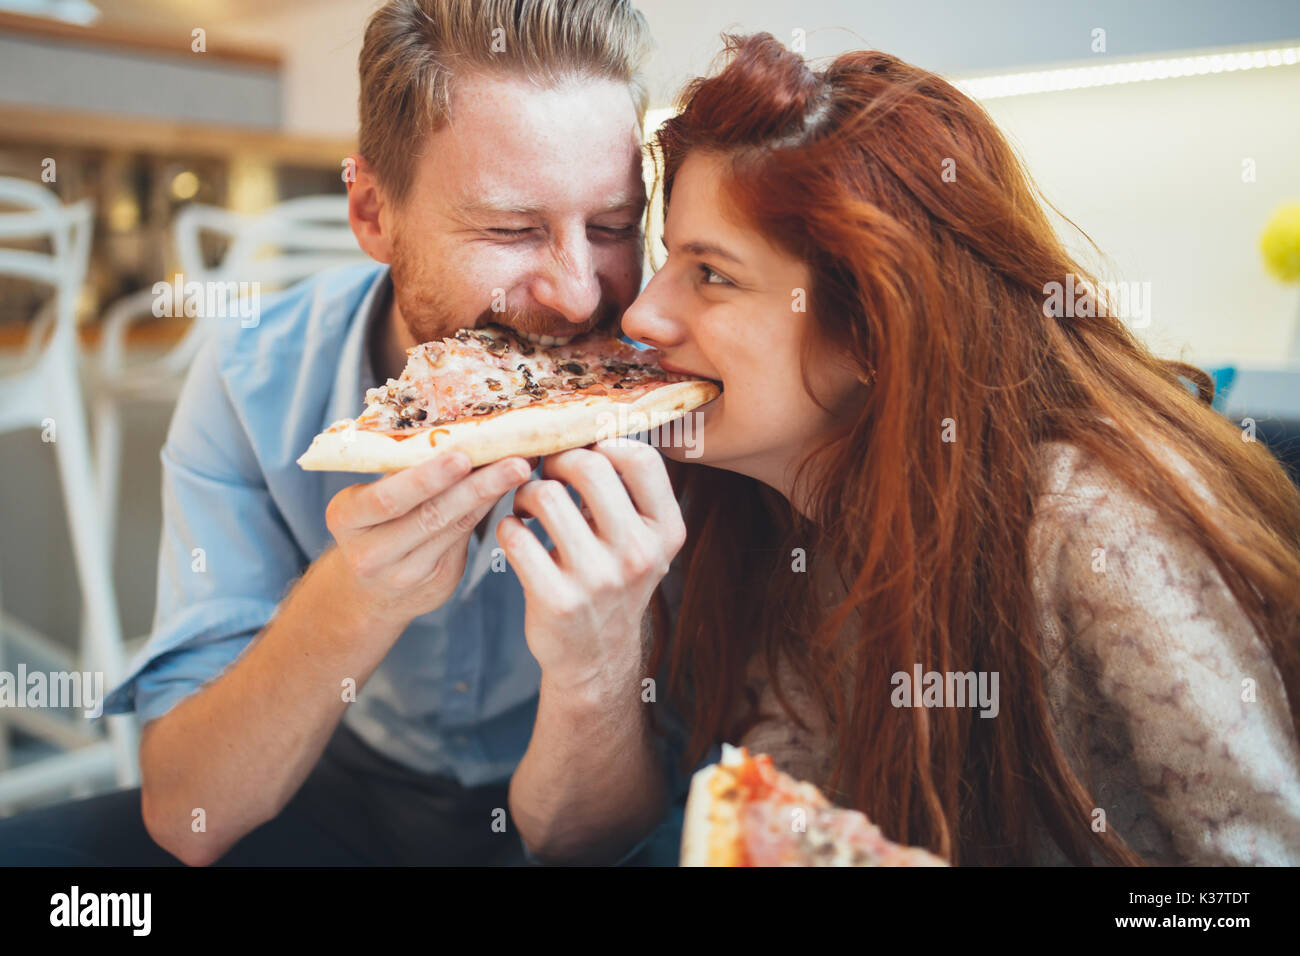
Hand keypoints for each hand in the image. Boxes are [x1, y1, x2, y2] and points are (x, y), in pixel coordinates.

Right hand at [324, 452, 531, 628]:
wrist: (368, 592)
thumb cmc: (370, 526)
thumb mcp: (366, 502)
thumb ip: (400, 472)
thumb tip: (455, 424)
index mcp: (346, 518)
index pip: (386, 499)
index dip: (425, 479)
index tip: (462, 457)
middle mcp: (371, 552)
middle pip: (429, 515)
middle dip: (476, 486)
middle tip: (514, 461)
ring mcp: (405, 573)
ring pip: (455, 527)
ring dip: (493, 493)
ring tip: (523, 467)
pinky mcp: (436, 582)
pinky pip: (466, 538)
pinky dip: (490, 509)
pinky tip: (512, 488)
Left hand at [497, 440, 686, 696]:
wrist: (595, 657)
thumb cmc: (611, 580)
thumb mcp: (640, 542)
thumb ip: (626, 494)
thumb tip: (586, 430)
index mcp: (666, 531)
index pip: (641, 458)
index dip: (604, 444)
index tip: (585, 454)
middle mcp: (638, 553)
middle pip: (589, 466)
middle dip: (557, 461)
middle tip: (545, 473)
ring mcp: (598, 579)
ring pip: (546, 496)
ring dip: (526, 494)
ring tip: (527, 507)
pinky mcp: (557, 600)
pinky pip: (516, 536)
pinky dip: (508, 528)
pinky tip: (517, 537)